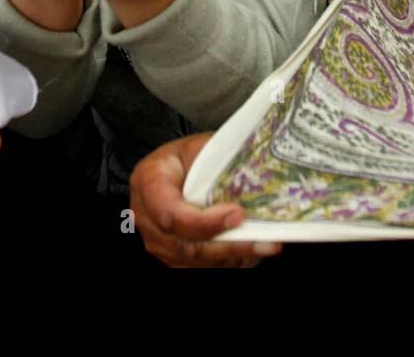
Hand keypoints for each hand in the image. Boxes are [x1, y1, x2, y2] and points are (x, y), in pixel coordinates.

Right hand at [129, 133, 280, 266]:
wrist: (171, 169)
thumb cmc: (186, 156)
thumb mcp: (198, 146)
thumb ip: (216, 161)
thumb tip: (256, 176)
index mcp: (148, 181)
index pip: (171, 213)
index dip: (204, 222)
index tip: (237, 214)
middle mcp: (145, 217)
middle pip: (185, 245)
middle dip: (229, 245)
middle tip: (267, 242)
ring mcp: (155, 242)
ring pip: (195, 261)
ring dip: (232, 255)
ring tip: (266, 245)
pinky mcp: (170, 256)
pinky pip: (199, 266)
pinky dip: (227, 260)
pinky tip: (251, 249)